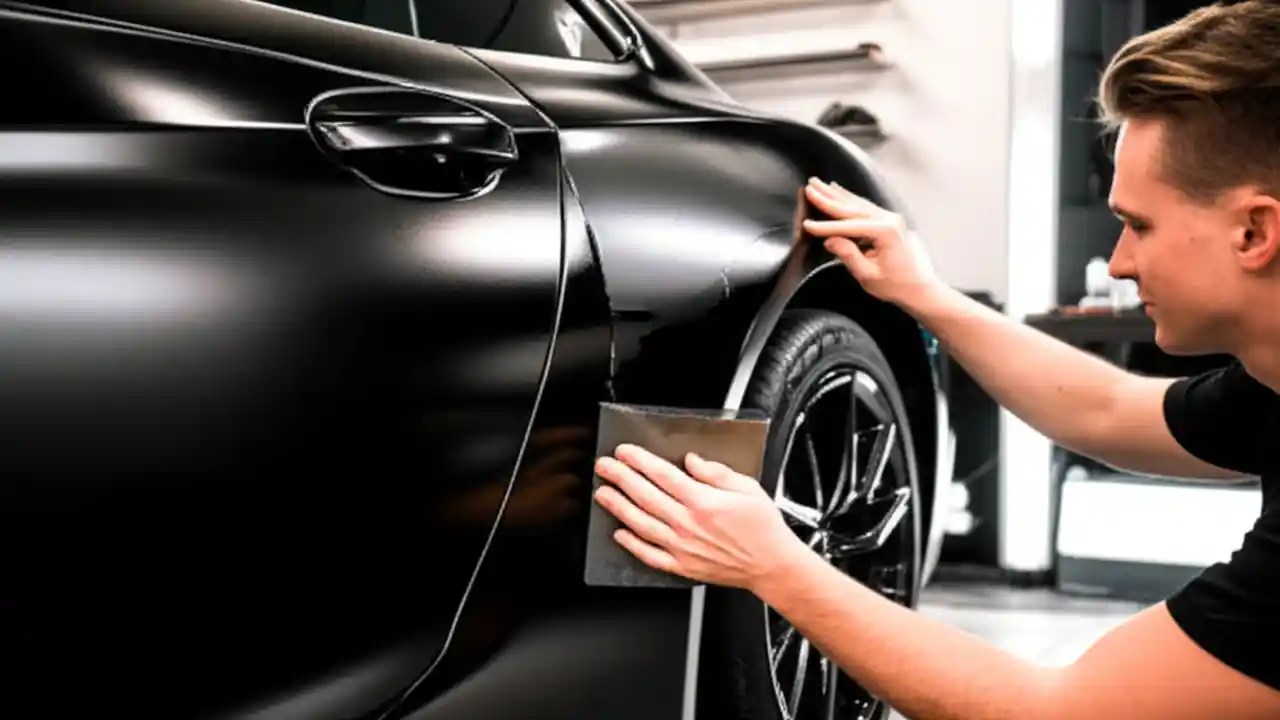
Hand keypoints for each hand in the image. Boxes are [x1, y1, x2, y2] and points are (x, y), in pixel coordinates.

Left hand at [593, 444, 807, 592]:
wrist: (772, 566)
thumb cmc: (763, 529)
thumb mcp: (747, 488)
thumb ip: (716, 472)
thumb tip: (692, 461)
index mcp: (703, 501)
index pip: (662, 475)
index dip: (639, 461)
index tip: (624, 452)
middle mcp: (688, 524)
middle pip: (645, 495)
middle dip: (620, 478)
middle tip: (603, 467)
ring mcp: (683, 547)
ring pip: (641, 523)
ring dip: (618, 507)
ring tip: (603, 494)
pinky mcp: (683, 566)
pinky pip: (650, 555)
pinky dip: (632, 544)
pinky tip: (620, 533)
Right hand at [802, 178, 939, 306]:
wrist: (920, 287)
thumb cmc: (895, 285)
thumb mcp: (868, 275)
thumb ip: (849, 256)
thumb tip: (830, 240)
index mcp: (885, 232)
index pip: (848, 226)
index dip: (825, 226)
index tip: (806, 224)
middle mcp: (889, 219)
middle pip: (851, 207)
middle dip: (827, 198)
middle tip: (809, 186)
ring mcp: (890, 218)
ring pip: (857, 203)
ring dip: (835, 194)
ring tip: (818, 184)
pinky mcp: (889, 220)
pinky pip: (864, 207)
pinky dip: (849, 199)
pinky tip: (838, 190)